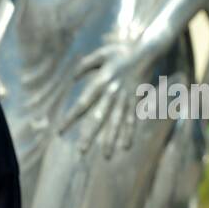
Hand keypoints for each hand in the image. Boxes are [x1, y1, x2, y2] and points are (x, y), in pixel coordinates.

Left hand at [58, 40, 157, 158]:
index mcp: (101, 81)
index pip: (83, 104)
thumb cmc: (121, 52)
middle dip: (90, 136)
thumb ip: (84, 66)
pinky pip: (132, 119)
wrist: (148, 51)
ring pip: (116, 123)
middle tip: (81, 152)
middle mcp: (113, 93)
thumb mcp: (101, 54)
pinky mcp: (136, 101)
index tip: (60, 131)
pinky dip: (128, 132)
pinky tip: (125, 146)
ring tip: (106, 156)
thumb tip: (72, 80)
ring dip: (111, 139)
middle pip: (99, 118)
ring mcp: (126, 98)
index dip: (71, 118)